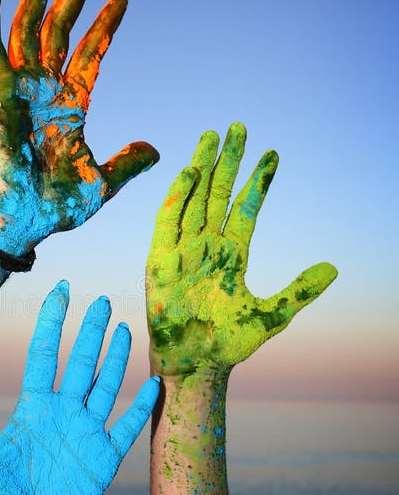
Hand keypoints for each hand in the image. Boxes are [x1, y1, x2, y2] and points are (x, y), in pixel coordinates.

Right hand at [0, 0, 158, 255]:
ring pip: (30, 28)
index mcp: (69, 108)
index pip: (90, 55)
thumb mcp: (101, 183)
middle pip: (60, 31)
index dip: (105, 26)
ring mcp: (20, 88)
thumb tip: (154, 149)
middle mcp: (44, 91)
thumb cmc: (53, 207)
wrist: (21, 223)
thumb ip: (127, 163)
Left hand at [0, 281, 158, 494]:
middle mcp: (60, 413)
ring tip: (126, 328)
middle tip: (103, 300)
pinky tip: (154, 383)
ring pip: (106, 386)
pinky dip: (142, 407)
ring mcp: (84, 434)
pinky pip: (128, 426)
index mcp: (31, 409)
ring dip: (117, 358)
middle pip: (80, 362)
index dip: (53, 321)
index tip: (62, 288)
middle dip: (91, 331)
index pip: (44, 354)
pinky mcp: (103, 460)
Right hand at [146, 122, 337, 377]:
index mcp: (231, 256)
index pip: (246, 208)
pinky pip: (168, 222)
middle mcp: (206, 247)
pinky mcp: (160, 262)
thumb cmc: (228, 344)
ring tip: (212, 137)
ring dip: (202, 168)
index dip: (258, 181)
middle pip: (217, 194)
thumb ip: (300, 290)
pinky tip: (190, 172)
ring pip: (192, 200)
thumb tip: (333, 268)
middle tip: (239, 127)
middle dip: (228, 162)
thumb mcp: (273, 315)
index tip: (272, 154)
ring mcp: (182, 251)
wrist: (196, 367)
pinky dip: (177, 197)